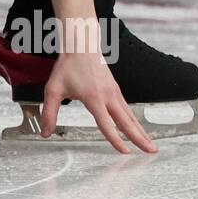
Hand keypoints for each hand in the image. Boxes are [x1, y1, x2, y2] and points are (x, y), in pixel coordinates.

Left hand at [41, 51, 157, 154]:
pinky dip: (135, 121)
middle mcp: (108, 96)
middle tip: (152, 152)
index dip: (116, 140)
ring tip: (151, 145)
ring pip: (130, 116)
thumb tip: (45, 133)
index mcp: (94, 98)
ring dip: (141, 131)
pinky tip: (138, 129)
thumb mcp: (53, 89)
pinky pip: (127, 109)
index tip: (125, 153)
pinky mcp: (115, 89)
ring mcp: (114, 92)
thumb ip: (49, 113)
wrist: (81, 45)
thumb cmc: (67, 67)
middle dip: (140, 138)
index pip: (106, 124)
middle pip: (127, 121)